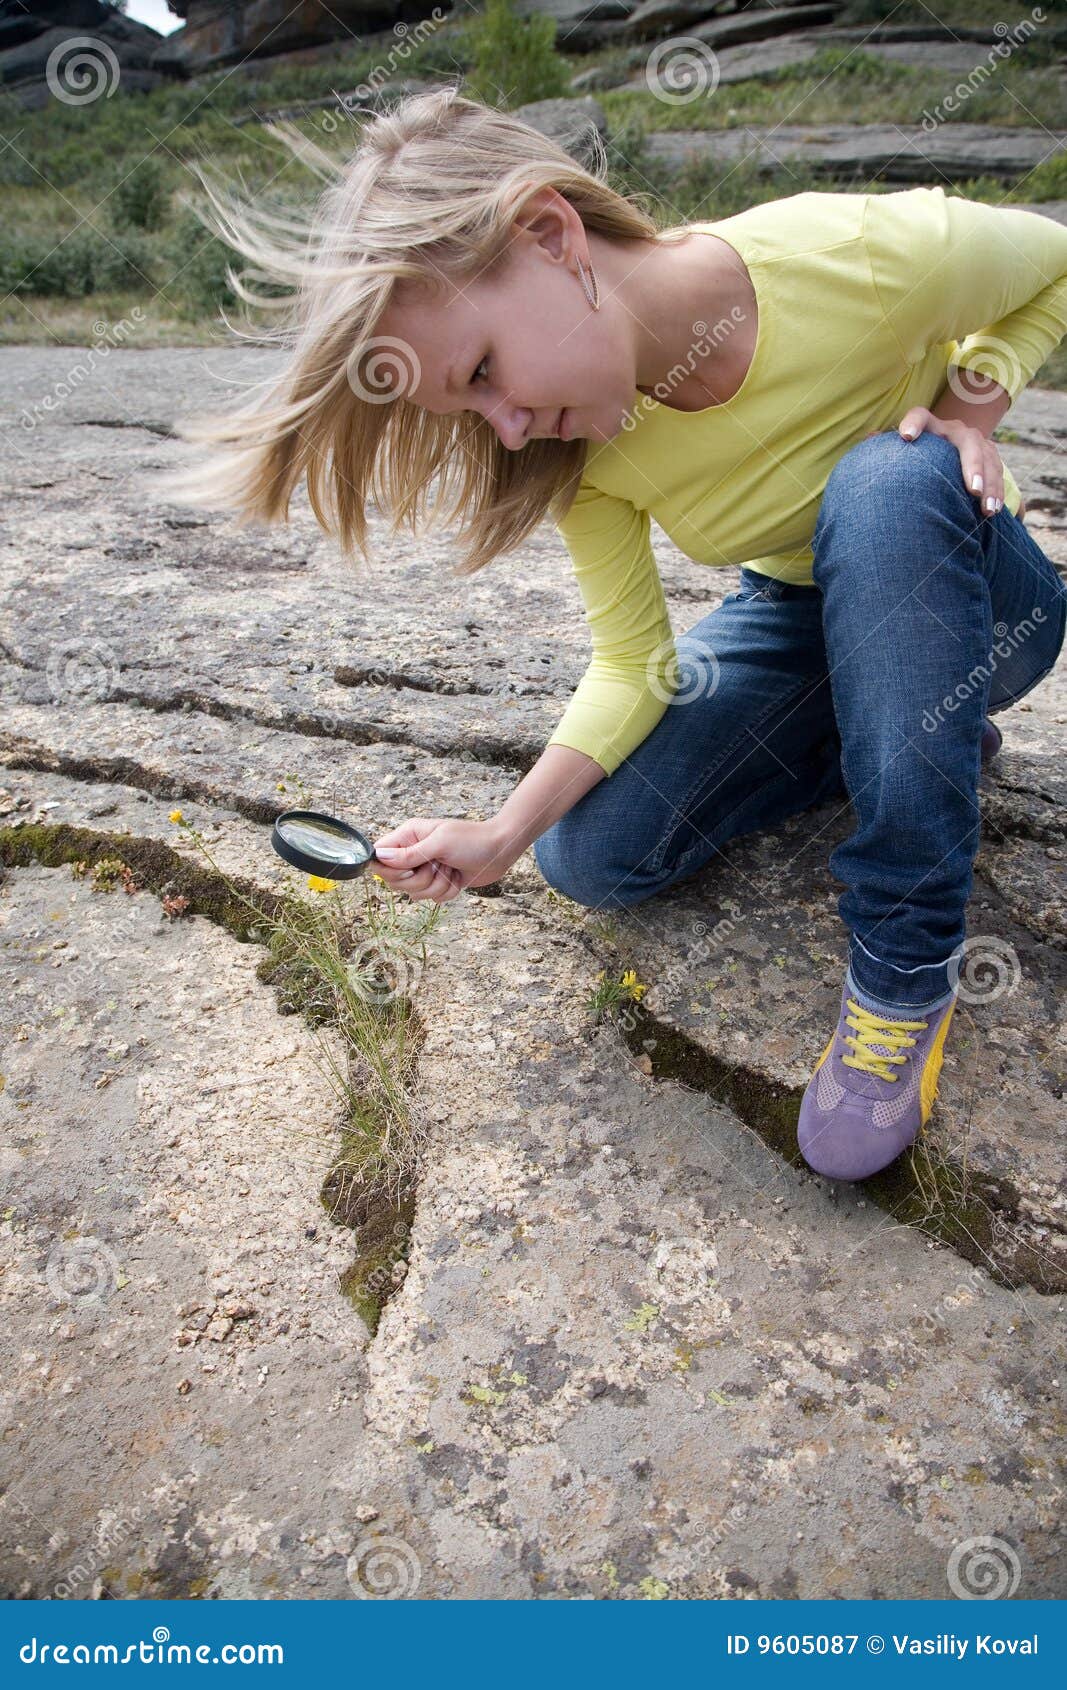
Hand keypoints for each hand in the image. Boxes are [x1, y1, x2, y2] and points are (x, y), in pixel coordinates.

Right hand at [371, 816, 515, 902]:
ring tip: (450, 869)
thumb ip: (409, 854)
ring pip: (414, 893)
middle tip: (437, 865)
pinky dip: (447, 892)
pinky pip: (432, 899)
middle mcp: (413, 853)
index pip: (380, 856)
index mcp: (408, 836)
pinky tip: (457, 877)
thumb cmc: (472, 839)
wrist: (500, 850)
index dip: (389, 869)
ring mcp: (425, 870)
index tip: (409, 868)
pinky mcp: (438, 883)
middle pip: (394, 881)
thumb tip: (380, 858)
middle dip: (419, 880)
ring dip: (437, 885)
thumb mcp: (440, 843)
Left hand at [895, 406, 1005, 519]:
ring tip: (986, 510)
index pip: (921, 415)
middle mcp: (954, 430)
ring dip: (990, 484)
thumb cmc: (913, 459)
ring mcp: (975, 441)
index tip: (905, 437)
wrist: (942, 452)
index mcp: (929, 426)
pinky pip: (997, 472)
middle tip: (971, 489)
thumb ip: (885, 449)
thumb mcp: (901, 454)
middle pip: (967, 442)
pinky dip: (997, 491)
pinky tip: (996, 511)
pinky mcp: (989, 455)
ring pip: (988, 458)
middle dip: (971, 465)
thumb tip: (867, 439)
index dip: (913, 423)